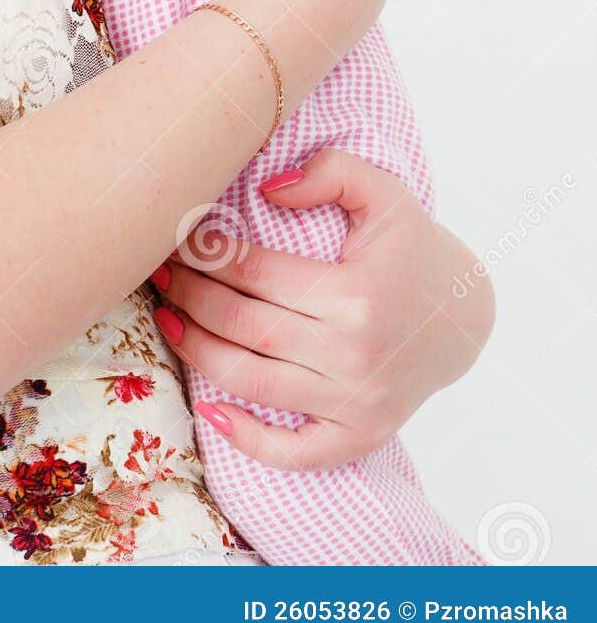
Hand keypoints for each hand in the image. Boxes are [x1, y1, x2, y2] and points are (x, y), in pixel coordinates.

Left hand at [148, 148, 494, 469]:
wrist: (462, 316)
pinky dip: (247, 438)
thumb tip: (267, 188)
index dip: (204, 253)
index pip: (254, 272)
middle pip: (243, 326)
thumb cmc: (411, 248)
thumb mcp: (384, 192)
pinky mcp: (360, 436)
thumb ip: (331, 170)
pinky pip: (294, 452)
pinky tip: (209, 409)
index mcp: (354, 294)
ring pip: (250, 382)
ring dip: (196, 350)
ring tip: (168, 317)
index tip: (176, 237)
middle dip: (190, 296)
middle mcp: (353, 354)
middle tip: (159, 273)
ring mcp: (355, 402)